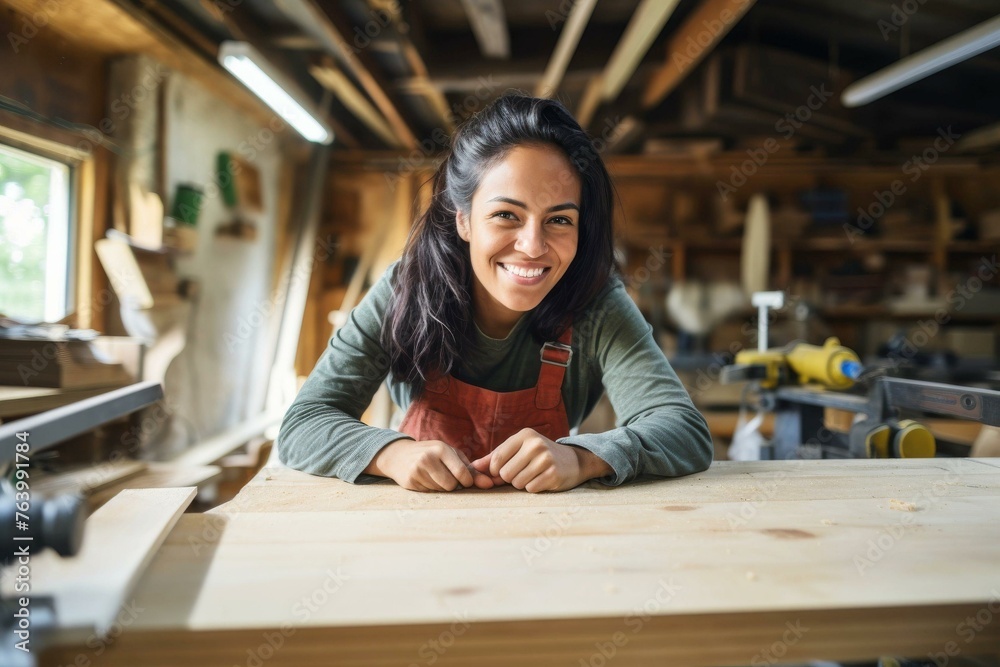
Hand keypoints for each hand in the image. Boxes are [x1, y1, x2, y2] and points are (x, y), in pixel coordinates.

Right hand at [366, 439, 504, 491]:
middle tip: (447, 476)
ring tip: (435, 476)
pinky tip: (425, 479)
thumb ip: (471, 470)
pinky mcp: (410, 482)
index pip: (462, 473)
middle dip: (453, 485)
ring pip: (441, 491)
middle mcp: (428, 458)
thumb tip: (489, 484)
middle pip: (451, 485)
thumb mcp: (450, 455)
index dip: (466, 481)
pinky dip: (431, 489)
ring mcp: (417, 470)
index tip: (464, 480)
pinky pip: (430, 493)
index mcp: (441, 449)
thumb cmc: (432, 454)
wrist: (399, 455)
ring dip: (442, 487)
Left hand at [470, 428, 611, 492]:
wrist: (574, 461)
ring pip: (517, 483)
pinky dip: (533, 488)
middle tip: (522, 473)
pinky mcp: (553, 474)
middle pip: (505, 473)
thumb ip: (494, 458)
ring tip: (533, 475)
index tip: (502, 471)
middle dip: (510, 478)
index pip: (497, 459)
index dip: (495, 471)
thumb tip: (472, 467)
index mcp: (525, 435)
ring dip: (522, 484)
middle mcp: (535, 444)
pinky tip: (542, 480)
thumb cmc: (539, 456)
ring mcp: (546, 459)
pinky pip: (530, 488)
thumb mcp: (519, 450)